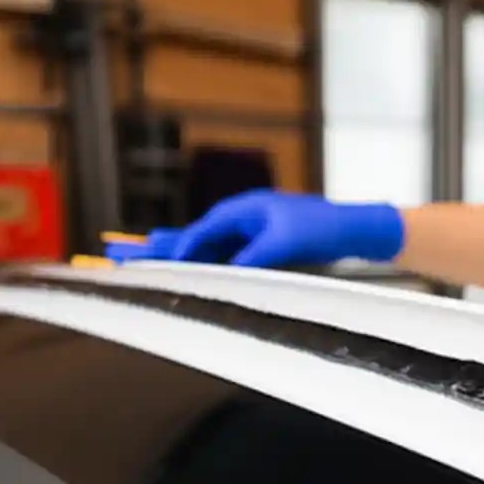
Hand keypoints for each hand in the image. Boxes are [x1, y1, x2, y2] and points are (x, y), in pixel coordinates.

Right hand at [172, 190, 403, 267]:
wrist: (353, 229)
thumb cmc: (321, 228)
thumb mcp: (284, 243)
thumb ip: (252, 257)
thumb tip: (227, 272)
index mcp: (244, 209)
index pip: (203, 232)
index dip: (180, 249)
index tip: (158, 264)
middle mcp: (244, 218)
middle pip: (199, 236)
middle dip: (168, 248)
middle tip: (129, 258)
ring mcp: (253, 232)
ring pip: (212, 248)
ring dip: (187, 258)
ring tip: (153, 264)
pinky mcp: (265, 246)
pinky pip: (229, 256)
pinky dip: (212, 264)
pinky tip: (199, 274)